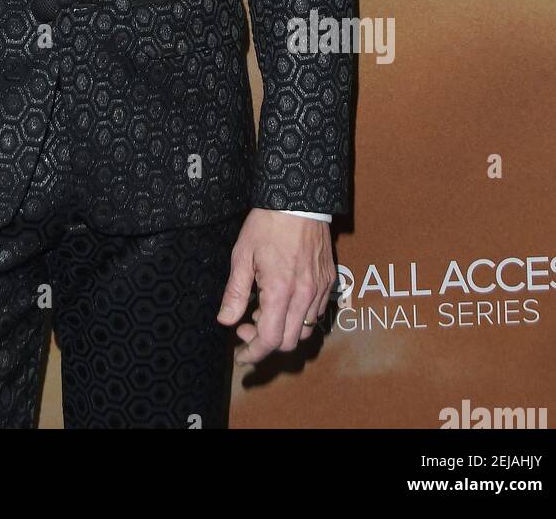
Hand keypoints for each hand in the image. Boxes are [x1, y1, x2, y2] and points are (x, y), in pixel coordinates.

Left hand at [217, 208, 335, 364]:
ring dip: (283, 331)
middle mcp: (305, 295)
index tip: (241, 356)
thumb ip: (235, 292)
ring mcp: (320, 289)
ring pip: (305, 330)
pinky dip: (299, 317)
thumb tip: (226, 320)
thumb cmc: (267, 224)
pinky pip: (317, 313)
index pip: (269, 339)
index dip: (253, 353)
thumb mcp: (242, 255)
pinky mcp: (329, 281)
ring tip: (263, 311)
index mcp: (281, 290)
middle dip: (265, 342)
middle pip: (288, 341)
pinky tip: (283, 301)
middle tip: (246, 326)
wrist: (298, 200)